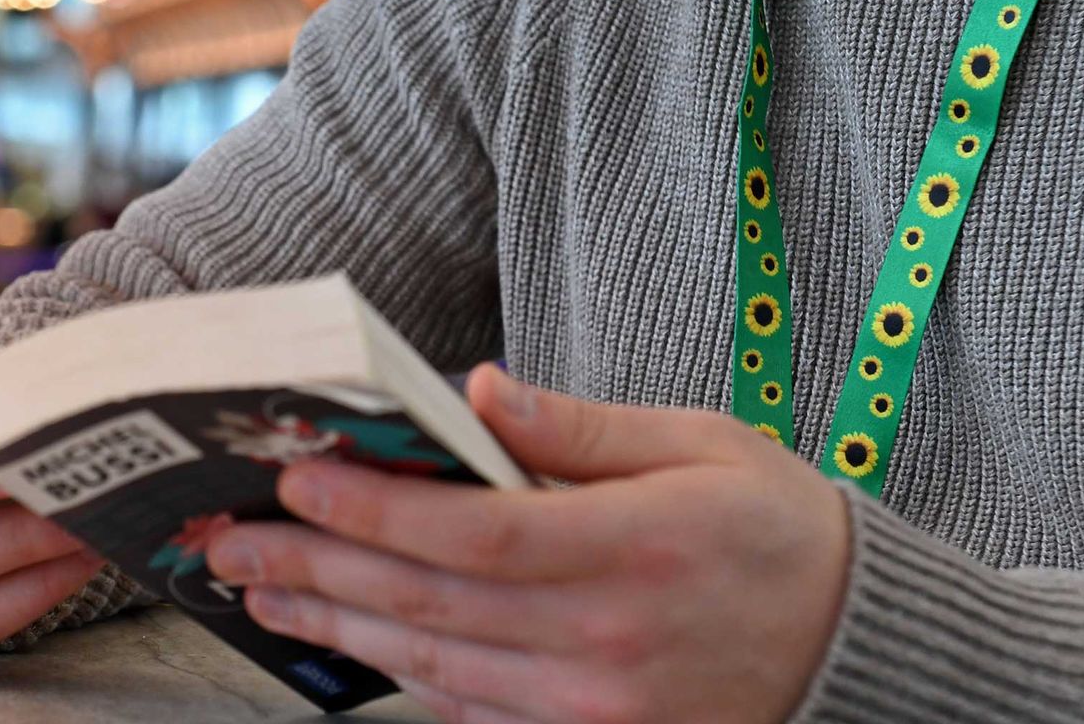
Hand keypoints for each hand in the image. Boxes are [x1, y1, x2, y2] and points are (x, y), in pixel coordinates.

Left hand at [205, 366, 850, 723]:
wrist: (855, 648)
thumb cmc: (775, 527)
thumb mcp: (701, 445)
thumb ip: (581, 429)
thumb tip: (481, 391)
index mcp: (636, 550)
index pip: (472, 534)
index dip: (372, 512)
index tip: (296, 481)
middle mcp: (606, 643)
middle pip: (429, 605)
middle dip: (315, 570)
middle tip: (228, 543)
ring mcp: (595, 709)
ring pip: (434, 667)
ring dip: (336, 626)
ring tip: (261, 591)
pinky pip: (473, 712)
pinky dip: (402, 673)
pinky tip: (350, 639)